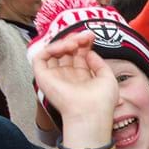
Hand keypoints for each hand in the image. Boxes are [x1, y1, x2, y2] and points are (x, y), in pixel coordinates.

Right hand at [31, 31, 117, 148]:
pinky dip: (52, 47)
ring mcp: (55, 76)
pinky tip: (66, 46)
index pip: (78, 54)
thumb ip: (99, 63)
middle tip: (86, 35)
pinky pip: (41, 56)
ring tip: (77, 41)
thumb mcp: (107, 77)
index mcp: (81, 77)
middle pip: (67, 51)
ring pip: (54, 52)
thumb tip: (88, 52)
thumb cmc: (102, 100)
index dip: (84, 43)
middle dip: (76, 39)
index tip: (92, 36)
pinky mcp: (43, 77)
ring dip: (65, 42)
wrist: (90, 113)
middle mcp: (67, 76)